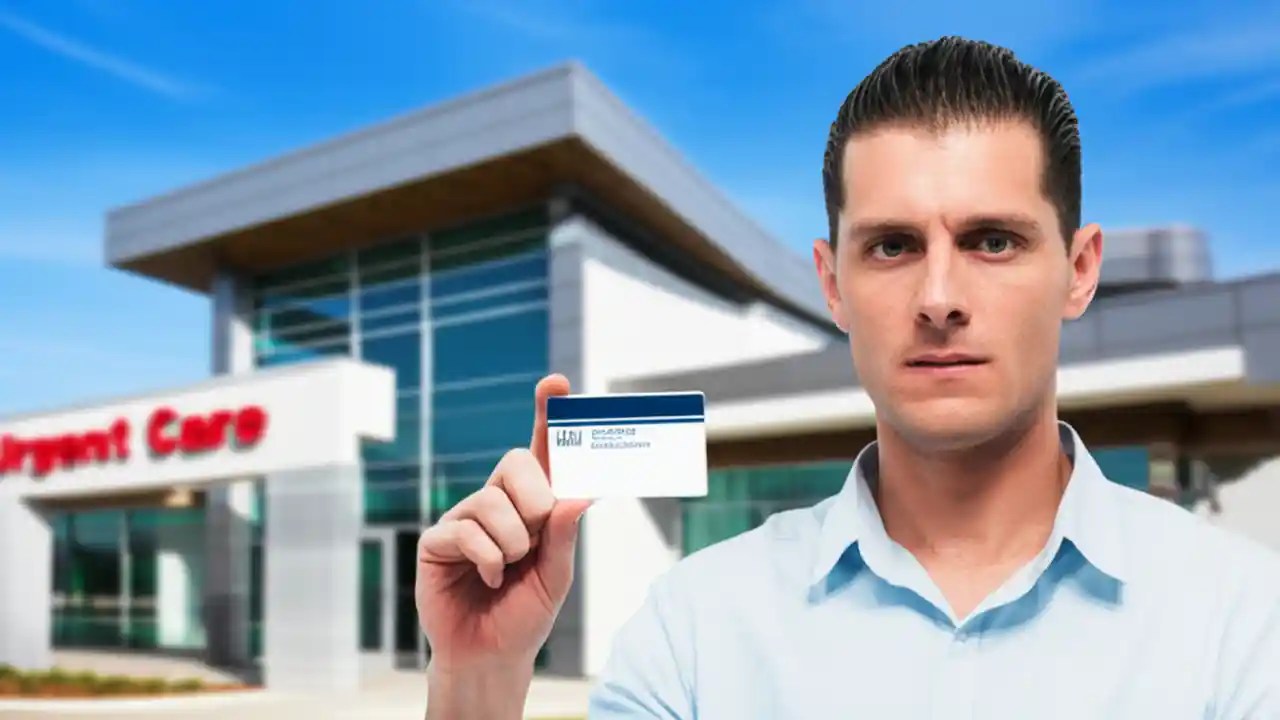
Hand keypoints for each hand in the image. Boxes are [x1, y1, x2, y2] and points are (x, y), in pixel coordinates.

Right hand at [415, 374, 590, 671]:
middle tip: (537, 535)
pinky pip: (467, 531)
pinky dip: (488, 559)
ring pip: (493, 502)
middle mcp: (497, 501)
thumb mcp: (556, 576)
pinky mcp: (439, 539)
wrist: (491, 654)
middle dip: (536, 500)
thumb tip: (577, 495)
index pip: (541, 451)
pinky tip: (488, 577)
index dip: (548, 415)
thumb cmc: (525, 611)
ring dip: (513, 543)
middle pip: (517, 463)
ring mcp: (464, 517)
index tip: (557, 383)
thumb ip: (564, 535)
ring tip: (509, 568)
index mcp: (532, 503)